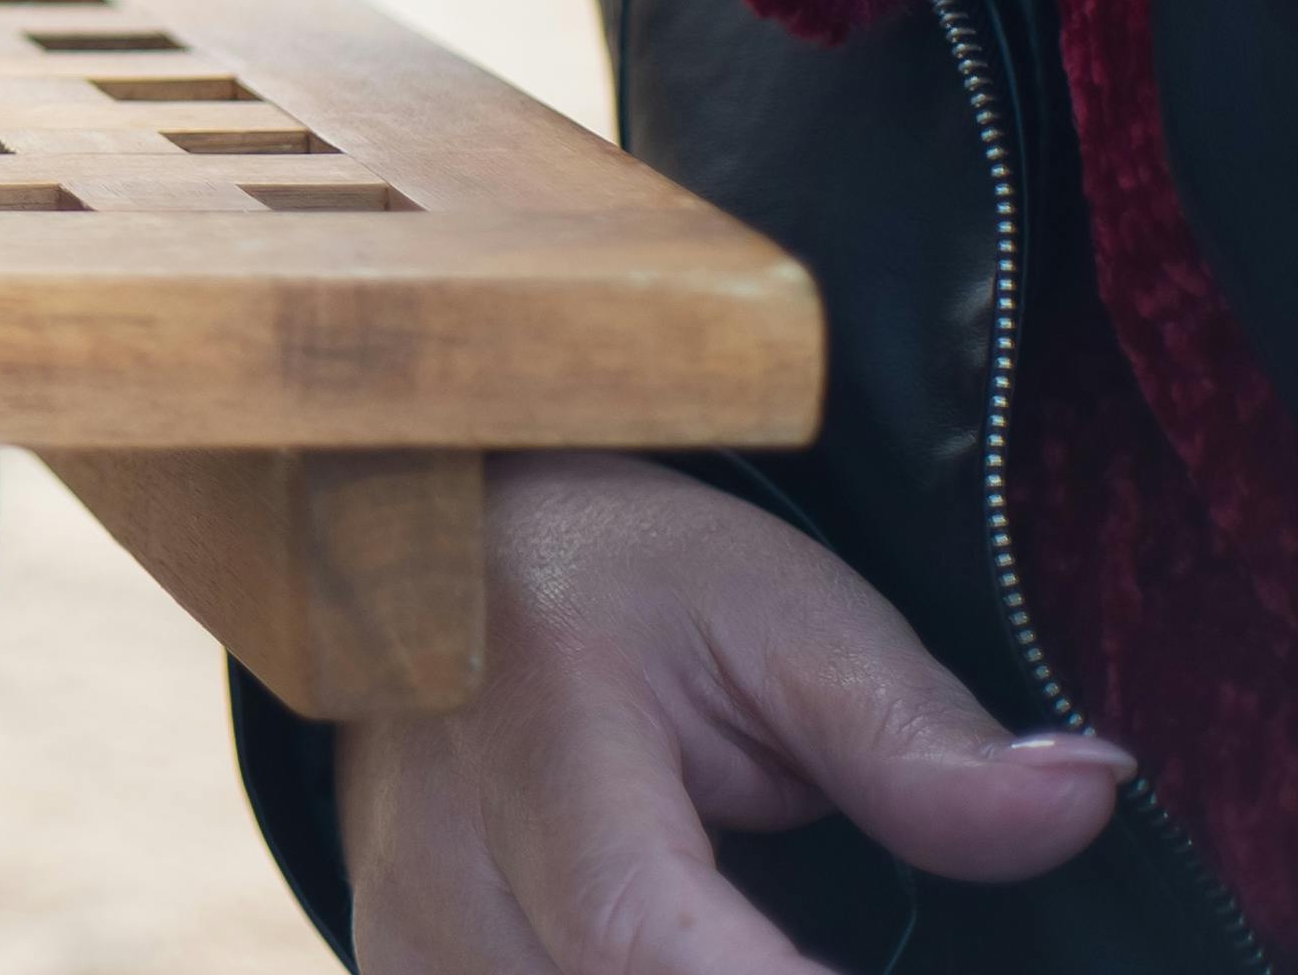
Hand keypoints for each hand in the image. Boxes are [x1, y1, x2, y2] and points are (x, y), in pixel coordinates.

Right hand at [344, 455, 1132, 972]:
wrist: (434, 557)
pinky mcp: (410, 972)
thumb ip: (917, 734)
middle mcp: (442, 868)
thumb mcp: (784, 612)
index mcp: (537, 751)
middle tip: (873, 939)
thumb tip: (1079, 799)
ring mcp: (410, 939)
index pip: (637, 942)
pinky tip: (710, 951)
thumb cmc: (619, 577)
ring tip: (786, 928)